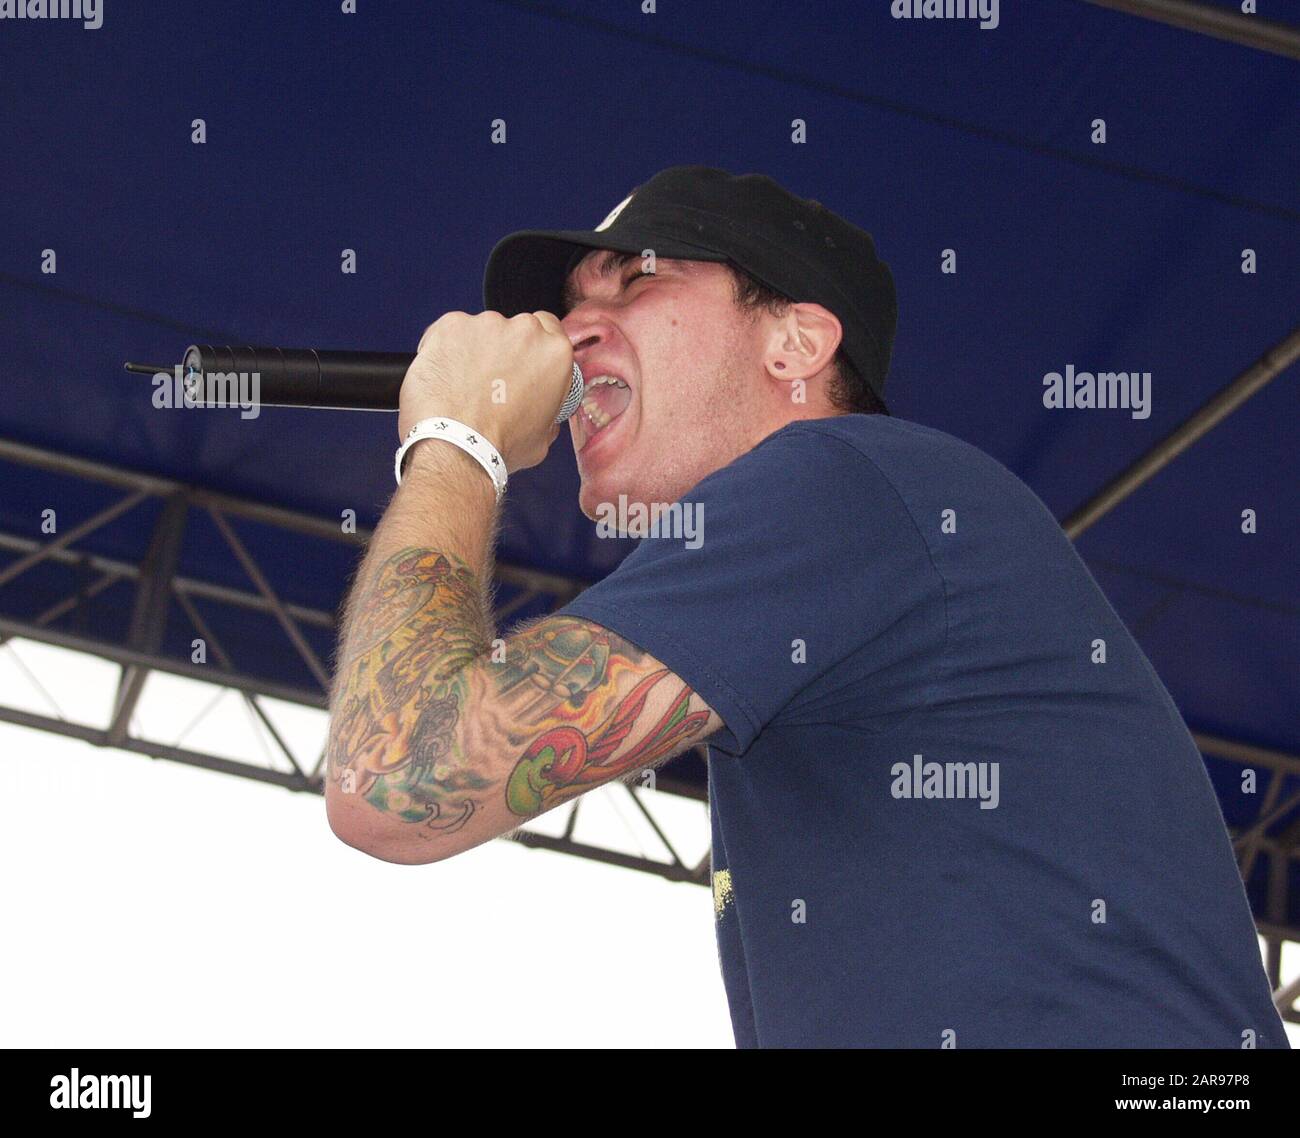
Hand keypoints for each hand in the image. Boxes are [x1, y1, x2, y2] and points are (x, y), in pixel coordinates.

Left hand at [399, 310, 574, 471]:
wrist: (457, 447)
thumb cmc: (499, 446)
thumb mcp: (543, 436)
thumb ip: (546, 410)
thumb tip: (539, 409)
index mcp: (554, 354)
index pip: (549, 329)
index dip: (533, 347)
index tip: (521, 360)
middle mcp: (525, 331)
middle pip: (515, 328)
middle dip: (503, 349)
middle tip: (490, 380)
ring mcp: (487, 325)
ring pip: (481, 331)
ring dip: (474, 350)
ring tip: (462, 385)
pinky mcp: (452, 325)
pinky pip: (449, 333)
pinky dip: (445, 349)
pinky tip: (444, 376)